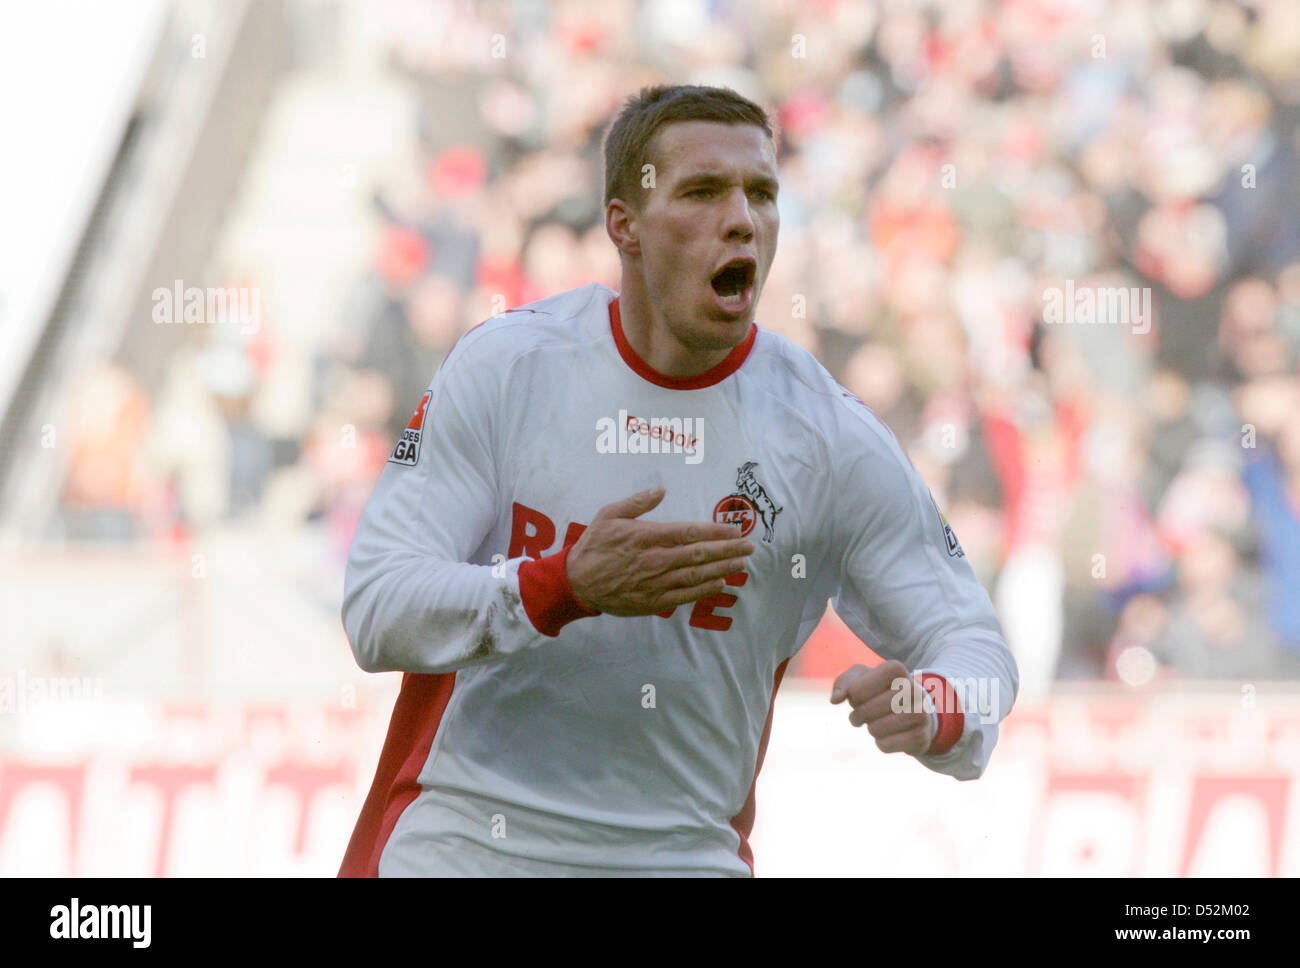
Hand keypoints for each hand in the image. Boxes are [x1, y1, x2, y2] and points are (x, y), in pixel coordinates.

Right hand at [565, 485, 753, 615]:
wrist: (577, 582)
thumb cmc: (594, 545)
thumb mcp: (609, 514)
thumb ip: (637, 502)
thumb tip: (661, 488)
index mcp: (646, 536)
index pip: (689, 532)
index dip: (715, 531)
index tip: (734, 529)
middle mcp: (655, 560)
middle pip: (699, 554)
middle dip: (728, 549)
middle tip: (749, 546)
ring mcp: (656, 583)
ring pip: (696, 575)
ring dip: (723, 569)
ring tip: (742, 564)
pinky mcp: (654, 602)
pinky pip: (685, 595)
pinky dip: (705, 589)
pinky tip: (720, 583)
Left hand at [830, 660, 935, 755]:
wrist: (915, 708)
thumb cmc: (881, 691)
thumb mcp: (861, 678)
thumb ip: (843, 683)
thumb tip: (835, 699)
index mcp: (896, 669)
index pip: (858, 690)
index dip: (853, 696)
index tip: (858, 696)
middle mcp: (914, 689)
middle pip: (867, 710)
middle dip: (858, 715)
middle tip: (860, 716)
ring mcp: (922, 713)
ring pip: (877, 729)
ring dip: (871, 729)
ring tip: (875, 724)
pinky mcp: (922, 736)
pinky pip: (887, 746)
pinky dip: (882, 744)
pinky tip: (889, 736)